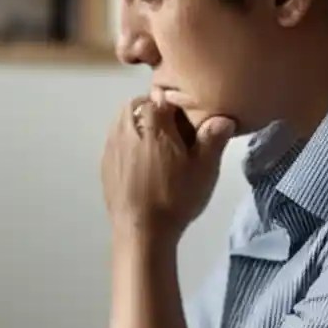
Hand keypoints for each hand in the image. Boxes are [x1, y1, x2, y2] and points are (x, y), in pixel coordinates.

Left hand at [102, 94, 236, 241]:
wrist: (141, 231)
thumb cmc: (175, 197)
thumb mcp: (204, 169)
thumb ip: (213, 139)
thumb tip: (223, 117)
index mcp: (152, 123)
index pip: (161, 96)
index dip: (175, 101)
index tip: (187, 115)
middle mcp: (126, 128)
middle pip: (137, 105)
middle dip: (153, 109)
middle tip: (173, 129)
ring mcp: (111, 146)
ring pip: (122, 121)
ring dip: (138, 124)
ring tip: (158, 145)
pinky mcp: (104, 164)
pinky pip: (115, 141)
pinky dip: (127, 142)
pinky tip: (141, 163)